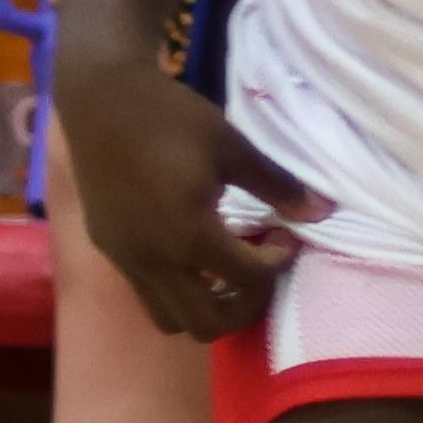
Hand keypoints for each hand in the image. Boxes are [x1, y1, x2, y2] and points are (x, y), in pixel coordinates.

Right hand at [55, 62, 331, 340]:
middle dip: (244, 307)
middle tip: (258, 271)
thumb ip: (276, 185)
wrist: (100, 97)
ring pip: (170, 319)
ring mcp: (126, 259)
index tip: (284, 236)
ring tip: (224, 270)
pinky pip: (147, 292)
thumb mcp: (232, 146)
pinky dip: (177, 289)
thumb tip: (322, 212)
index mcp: (190, 233)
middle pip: (206, 325)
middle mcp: (154, 259)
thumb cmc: (171, 116)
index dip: (278, 262)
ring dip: (205, 307)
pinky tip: (191, 252)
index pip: (248, 278)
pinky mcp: (109, 248)